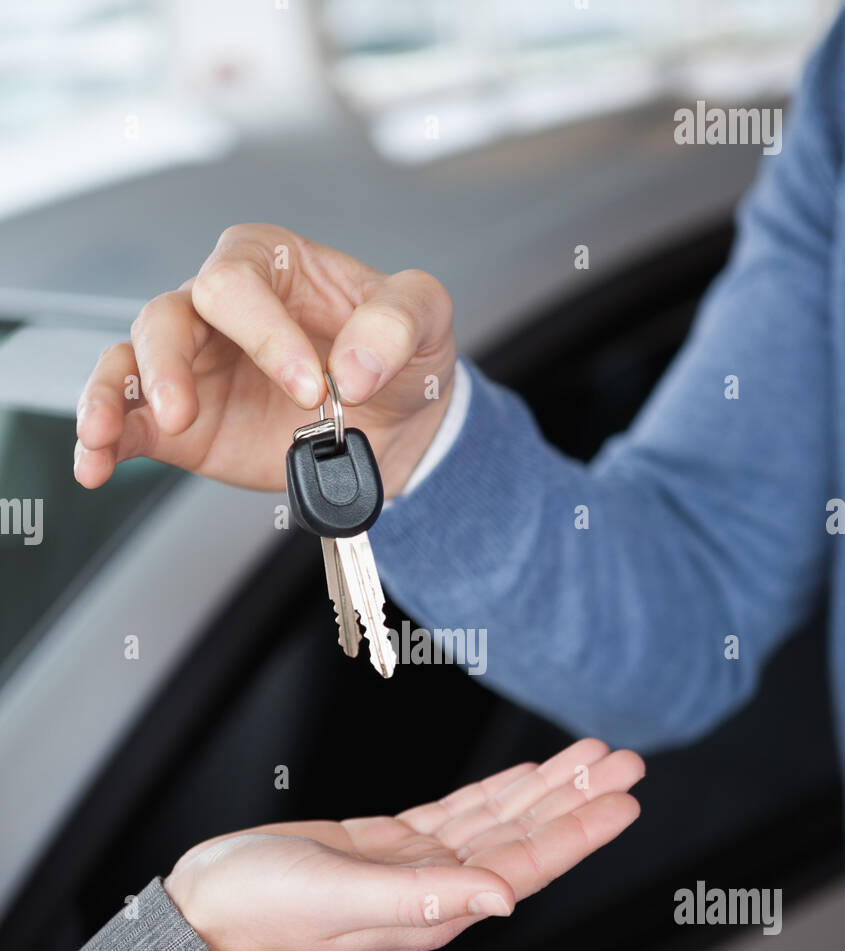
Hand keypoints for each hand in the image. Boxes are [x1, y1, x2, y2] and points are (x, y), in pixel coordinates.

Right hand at [74, 224, 456, 496]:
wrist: (395, 423)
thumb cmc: (398, 353)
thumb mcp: (424, 317)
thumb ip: (397, 322)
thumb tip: (355, 367)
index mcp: (268, 265)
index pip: (236, 282)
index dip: (263, 332)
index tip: (310, 384)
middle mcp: (218, 311)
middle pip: (165, 318)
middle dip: (169, 366)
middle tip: (189, 412)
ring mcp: (193, 368)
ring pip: (130, 364)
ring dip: (112, 398)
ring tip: (106, 435)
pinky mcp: (182, 423)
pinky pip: (130, 423)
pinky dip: (106, 442)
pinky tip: (94, 466)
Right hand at [163, 740, 643, 950]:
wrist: (208, 906)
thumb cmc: (264, 908)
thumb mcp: (346, 899)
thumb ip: (428, 898)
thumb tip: (505, 898)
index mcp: (438, 909)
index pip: (528, 864)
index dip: (580, 830)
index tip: (624, 798)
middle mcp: (439, 890)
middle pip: (526, 836)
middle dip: (578, 797)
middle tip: (625, 760)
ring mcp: (416, 866)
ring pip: (498, 820)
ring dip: (546, 788)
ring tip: (590, 757)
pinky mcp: (389, 845)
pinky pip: (459, 812)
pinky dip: (496, 790)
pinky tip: (522, 776)